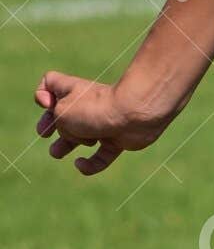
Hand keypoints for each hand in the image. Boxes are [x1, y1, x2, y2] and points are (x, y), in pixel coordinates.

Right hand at [33, 72, 170, 176]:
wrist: (134, 114)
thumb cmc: (95, 109)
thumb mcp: (62, 113)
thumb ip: (57, 124)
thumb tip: (72, 138)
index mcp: (71, 90)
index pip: (51, 83)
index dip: (43, 93)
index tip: (45, 104)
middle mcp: (87, 105)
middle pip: (65, 113)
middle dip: (52, 124)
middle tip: (44, 133)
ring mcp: (103, 122)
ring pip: (83, 136)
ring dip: (67, 144)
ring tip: (56, 153)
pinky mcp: (118, 140)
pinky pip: (102, 156)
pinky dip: (91, 164)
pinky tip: (80, 165)